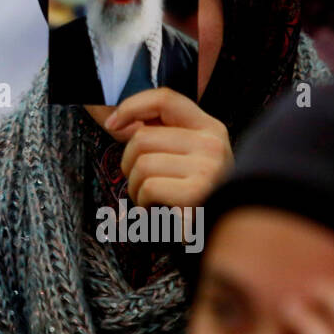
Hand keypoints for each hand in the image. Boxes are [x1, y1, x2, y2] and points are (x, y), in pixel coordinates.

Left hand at [106, 87, 231, 207]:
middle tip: (141, 182)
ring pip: (141, 163)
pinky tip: (156, 209)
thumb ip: (160, 134)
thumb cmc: (193, 195)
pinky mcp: (197, 193)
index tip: (112, 124)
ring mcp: (208, 167)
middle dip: (129, 162)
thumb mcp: (186, 156)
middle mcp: (213, 143)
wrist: (222, 234)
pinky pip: (148, 186)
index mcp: (210, 128)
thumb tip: (117, 120)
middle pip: (143, 136)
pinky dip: (142, 202)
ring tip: (151, 198)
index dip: (131, 106)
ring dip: (135, 186)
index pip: (165, 98)